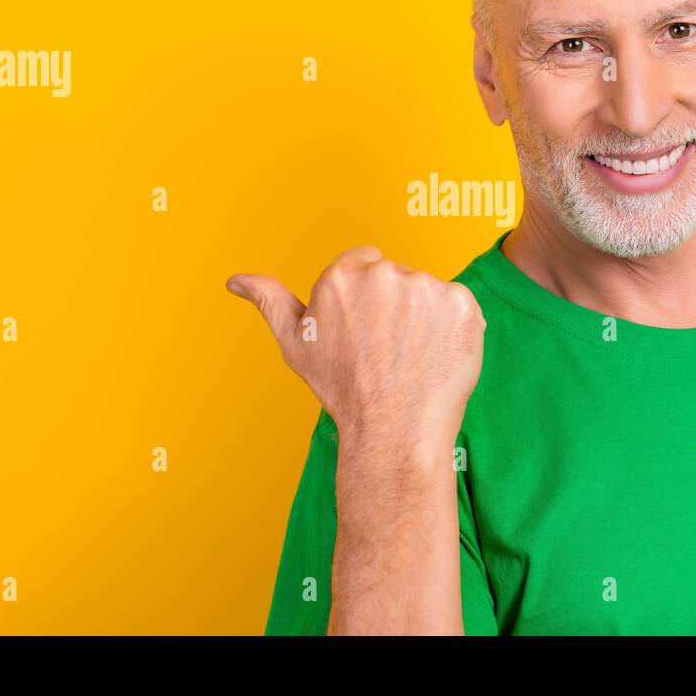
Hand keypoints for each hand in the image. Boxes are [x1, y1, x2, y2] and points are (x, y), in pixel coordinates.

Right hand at [226, 246, 485, 462]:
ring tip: (412, 357)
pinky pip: (459, 307)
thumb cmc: (343, 390)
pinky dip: (454, 328)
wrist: (393, 432)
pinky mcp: (461, 304)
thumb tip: (235, 280)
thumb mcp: (295, 344)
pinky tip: (437, 356)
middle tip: (388, 350)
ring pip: (428, 292)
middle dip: (395, 306)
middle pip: (396, 276)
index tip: (367, 332)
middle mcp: (383, 274)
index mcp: (341, 276)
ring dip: (426, 317)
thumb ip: (268, 300)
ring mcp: (425, 288)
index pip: (363, 264)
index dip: (366, 301)